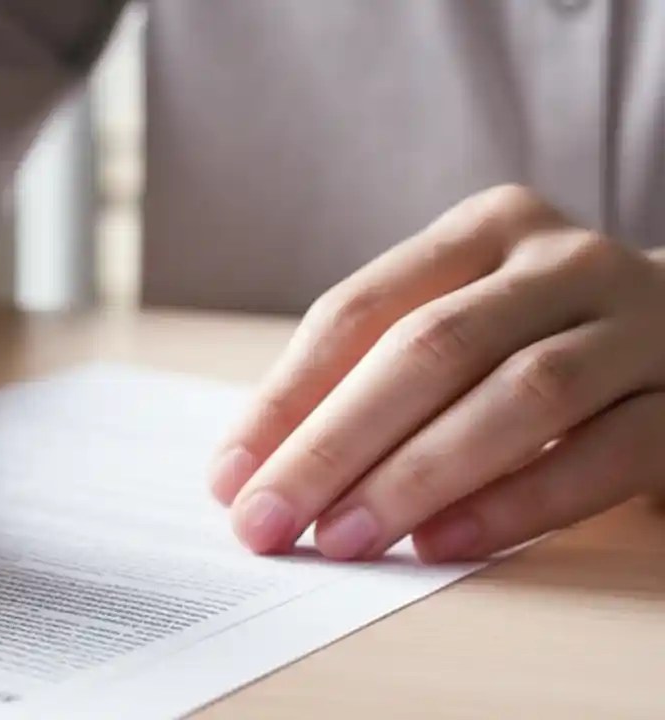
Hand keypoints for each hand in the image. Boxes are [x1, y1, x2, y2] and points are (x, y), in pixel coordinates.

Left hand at [211, 184, 664, 561]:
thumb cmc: (540, 340)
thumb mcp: (459, 328)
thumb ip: (372, 375)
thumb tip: (257, 469)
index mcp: (484, 230)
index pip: (358, 310)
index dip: (287, 397)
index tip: (230, 476)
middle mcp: (563, 261)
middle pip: (430, 349)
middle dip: (335, 444)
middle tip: (268, 522)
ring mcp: (639, 324)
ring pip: (521, 396)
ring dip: (418, 476)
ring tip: (344, 538)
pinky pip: (607, 453)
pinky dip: (520, 503)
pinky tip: (446, 543)